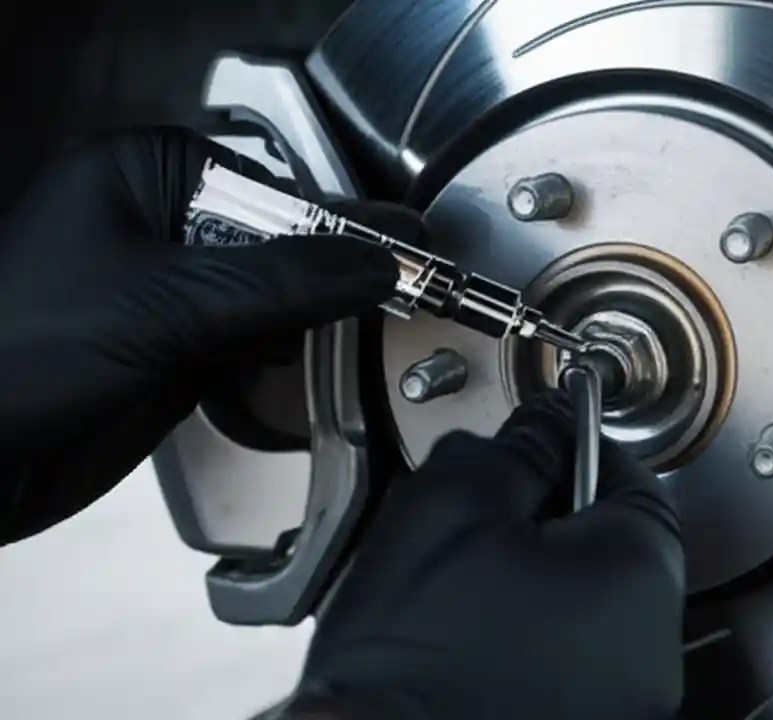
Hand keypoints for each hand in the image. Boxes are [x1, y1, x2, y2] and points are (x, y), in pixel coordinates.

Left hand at [0, 127, 401, 544]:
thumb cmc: (14, 356)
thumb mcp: (164, 306)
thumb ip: (281, 285)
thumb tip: (373, 264)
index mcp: (143, 176)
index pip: (277, 190)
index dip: (346, 223)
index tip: (411, 247)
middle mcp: (160, 225)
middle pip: (283, 241)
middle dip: (337, 271)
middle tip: (409, 287)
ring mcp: (169, 291)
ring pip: (274, 295)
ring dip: (316, 318)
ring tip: (376, 326)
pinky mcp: (176, 349)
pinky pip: (254, 342)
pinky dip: (286, 356)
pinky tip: (311, 363)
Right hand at [290, 392, 684, 718]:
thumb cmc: (410, 661)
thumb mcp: (453, 509)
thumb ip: (516, 447)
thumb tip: (547, 422)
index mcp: (637, 579)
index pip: (634, 477)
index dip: (574, 451)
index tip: (533, 448)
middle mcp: (649, 654)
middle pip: (613, 545)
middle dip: (549, 520)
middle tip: (482, 525)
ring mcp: (621, 704)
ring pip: (587, 606)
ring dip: (536, 583)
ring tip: (465, 592)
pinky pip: (567, 660)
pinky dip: (528, 639)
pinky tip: (469, 644)